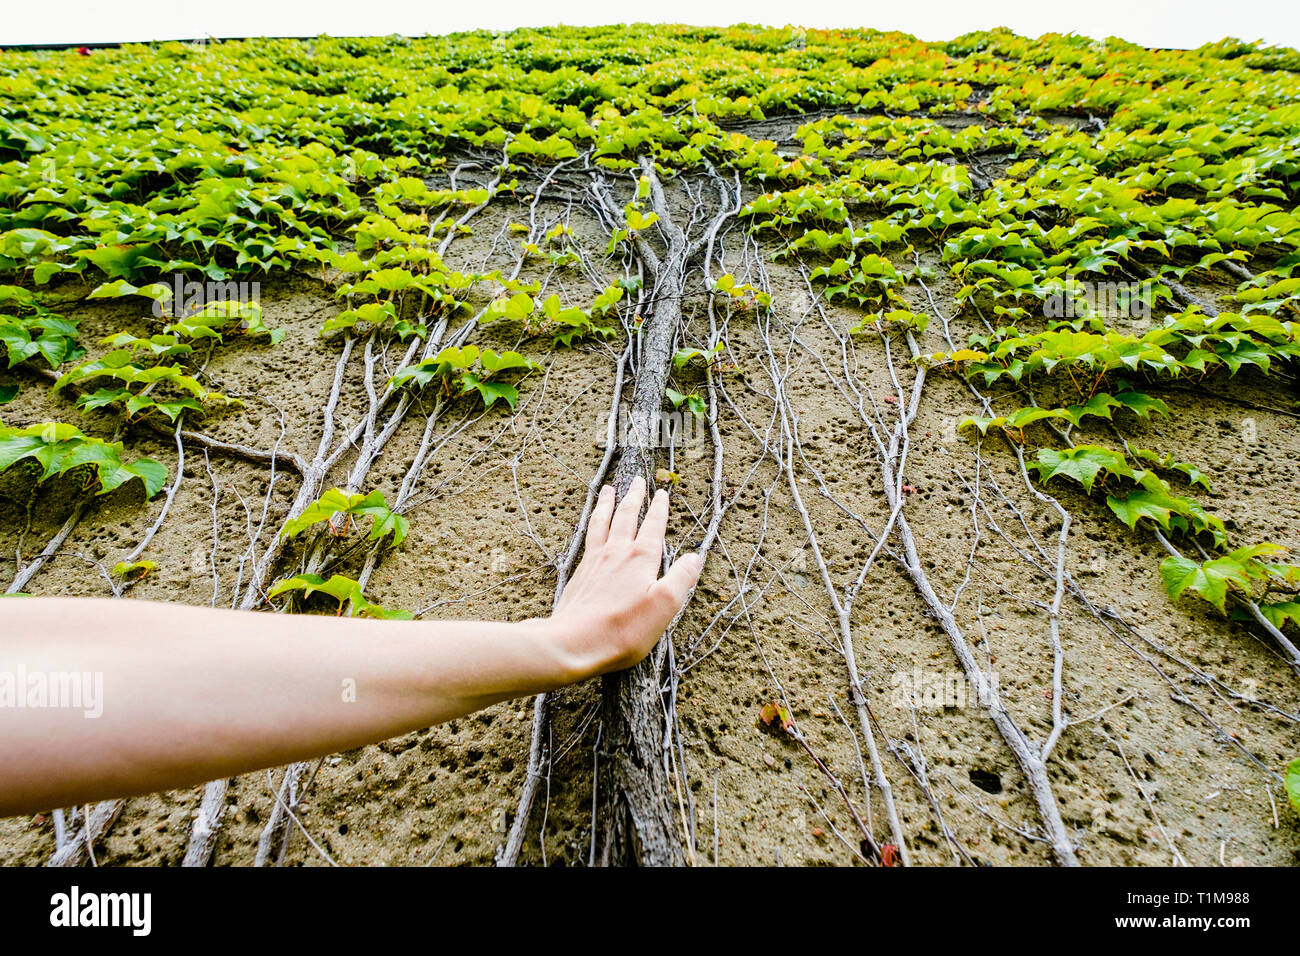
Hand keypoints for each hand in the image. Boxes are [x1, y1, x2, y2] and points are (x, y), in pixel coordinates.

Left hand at [549, 475, 702, 677]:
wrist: (573, 642)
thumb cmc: (622, 629)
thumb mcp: (665, 606)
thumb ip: (682, 578)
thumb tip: (694, 557)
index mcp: (641, 559)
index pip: (653, 526)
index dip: (659, 509)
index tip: (663, 493)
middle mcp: (616, 553)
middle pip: (626, 517)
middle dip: (634, 497)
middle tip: (637, 480)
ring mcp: (594, 562)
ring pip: (602, 522)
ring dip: (608, 504)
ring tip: (609, 489)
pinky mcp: (579, 574)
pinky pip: (588, 537)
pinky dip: (592, 523)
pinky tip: (591, 525)